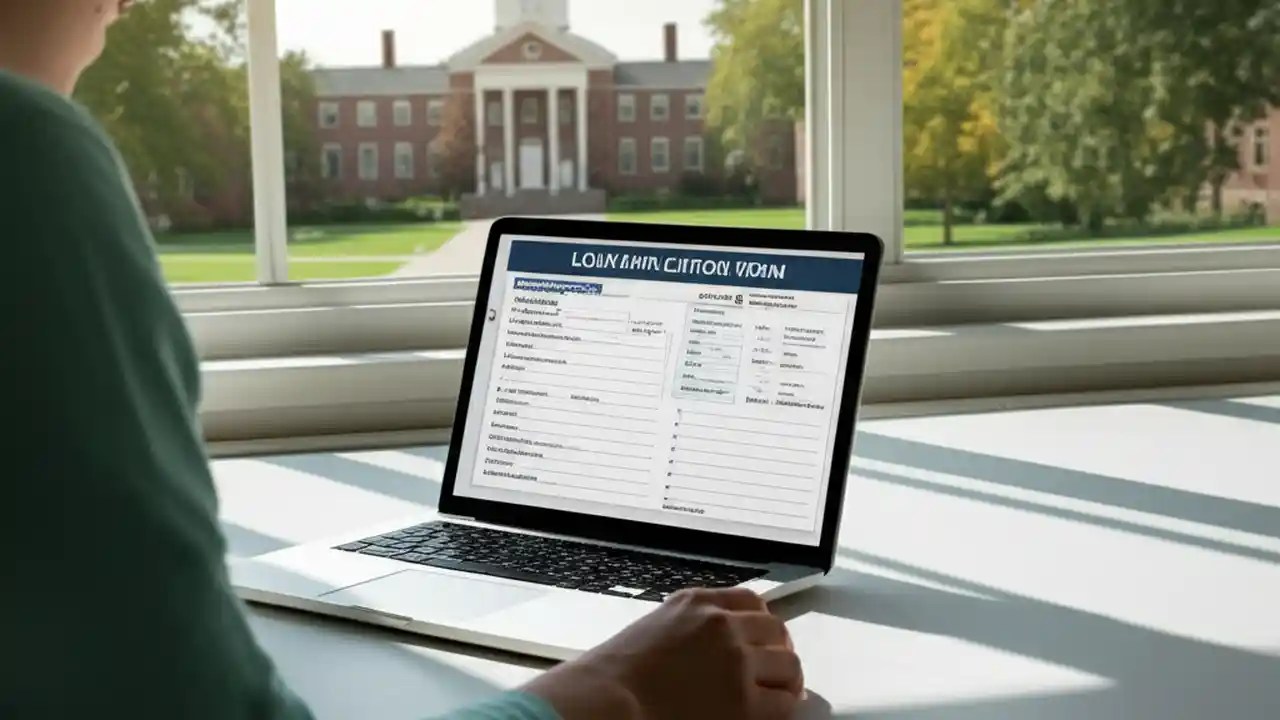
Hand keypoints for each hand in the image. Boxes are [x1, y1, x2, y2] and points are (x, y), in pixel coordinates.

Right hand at [524, 587, 803, 719]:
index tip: (763, 640)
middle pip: (776, 631)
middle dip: (777, 651)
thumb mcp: (653, 628)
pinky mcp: (747, 704)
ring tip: (776, 696)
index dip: (762, 624)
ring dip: (784, 681)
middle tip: (773, 673)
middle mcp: (723, 626)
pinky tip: (769, 715)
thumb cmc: (613, 675)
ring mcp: (738, 663)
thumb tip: (711, 649)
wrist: (607, 702)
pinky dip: (781, 709)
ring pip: (788, 666)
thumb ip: (687, 628)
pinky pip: (784, 703)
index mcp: (697, 603)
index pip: (749, 601)